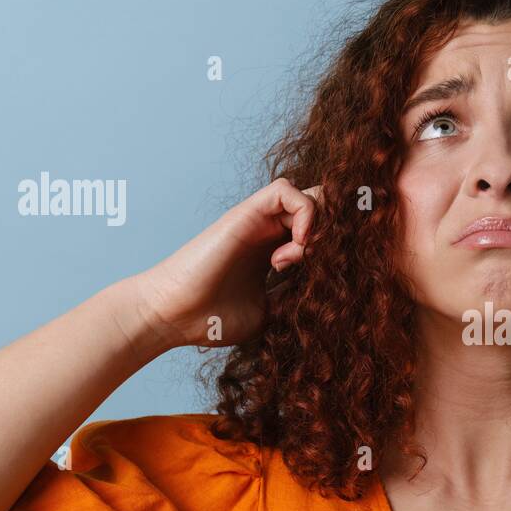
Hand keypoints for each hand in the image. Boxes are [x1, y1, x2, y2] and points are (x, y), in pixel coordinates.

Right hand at [131, 178, 319, 348]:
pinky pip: (287, 190)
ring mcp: (258, 221)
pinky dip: (305, 213)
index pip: (320, 232)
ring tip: (300, 258)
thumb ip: (296, 300)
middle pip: (321, 209)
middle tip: (320, 264)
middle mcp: (269, 232)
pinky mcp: (245, 213)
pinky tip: (296, 248)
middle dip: (334, 233)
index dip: (336, 247)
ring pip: (309, 195)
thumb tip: (331, 299)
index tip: (330, 278)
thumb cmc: (212, 319)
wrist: (174, 315)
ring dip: (318, 225)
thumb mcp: (269, 314)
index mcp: (275, 253)